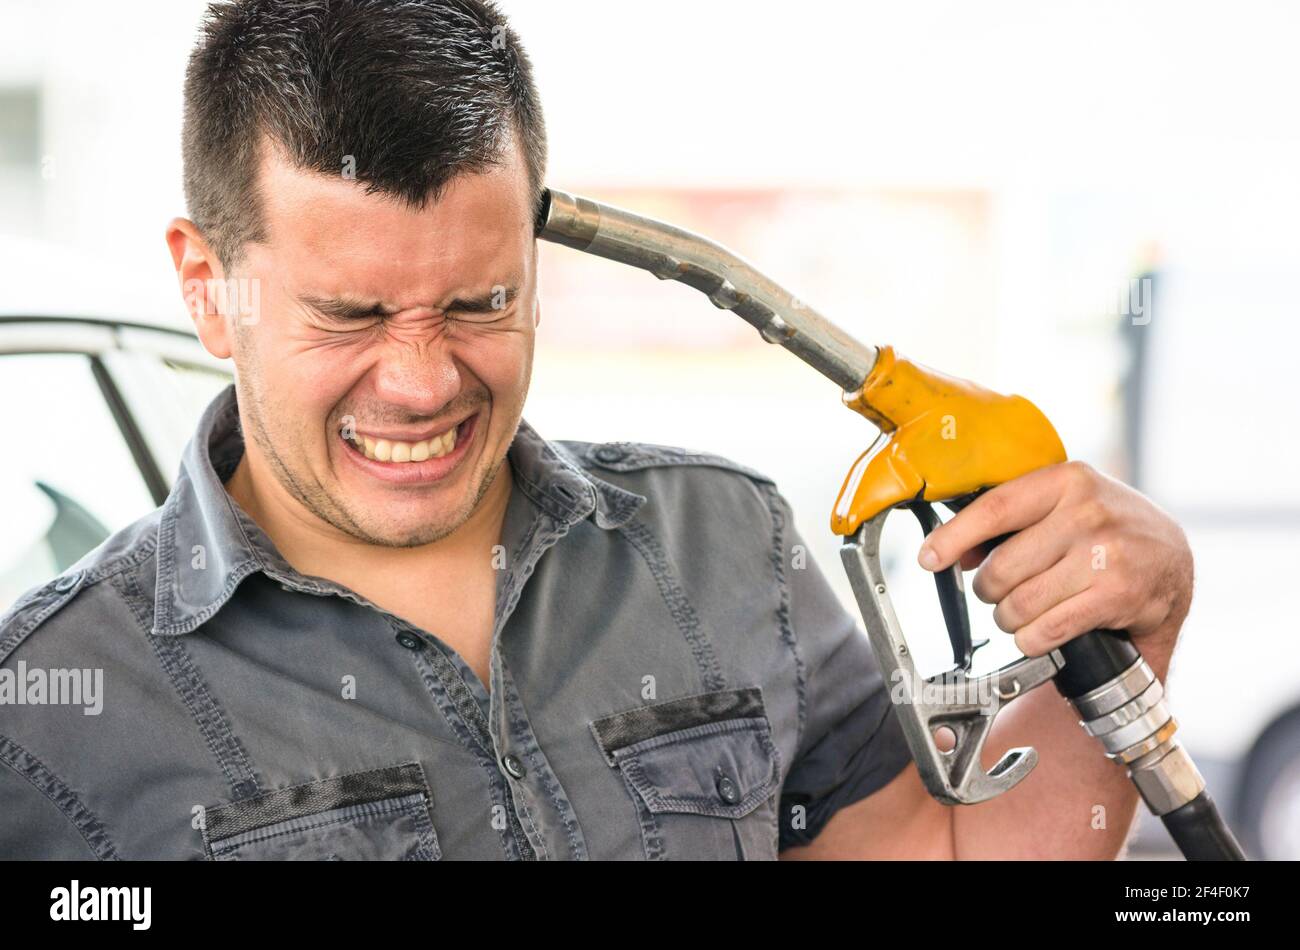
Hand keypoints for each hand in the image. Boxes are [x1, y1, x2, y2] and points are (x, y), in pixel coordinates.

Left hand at [916, 461, 1192, 657]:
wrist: (1174, 561)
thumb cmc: (1105, 531)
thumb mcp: (1062, 508)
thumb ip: (1010, 523)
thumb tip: (952, 552)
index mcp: (1067, 480)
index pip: (995, 507)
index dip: (953, 536)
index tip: (928, 558)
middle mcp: (1088, 512)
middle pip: (1002, 566)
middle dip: (989, 590)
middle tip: (999, 592)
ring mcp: (1107, 555)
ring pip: (1020, 602)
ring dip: (1010, 618)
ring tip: (1024, 611)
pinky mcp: (1118, 596)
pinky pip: (1046, 629)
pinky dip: (1032, 638)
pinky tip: (1038, 632)